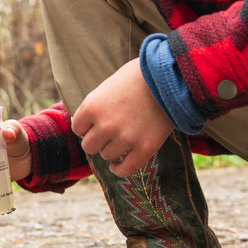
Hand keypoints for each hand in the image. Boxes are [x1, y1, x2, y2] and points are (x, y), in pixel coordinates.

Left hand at [70, 59, 172, 175]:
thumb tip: (88, 124)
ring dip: (111, 150)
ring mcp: (125, 138)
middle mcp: (105, 125)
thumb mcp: (108, 86)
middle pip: (89, 146)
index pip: (78, 128)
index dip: (87, 126)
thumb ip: (96, 106)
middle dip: (97, 140)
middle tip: (108, 133)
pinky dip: (119, 170)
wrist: (170, 77)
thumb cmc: (138, 76)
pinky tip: (117, 166)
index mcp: (92, 106)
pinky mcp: (145, 148)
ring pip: (107, 155)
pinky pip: (126, 169)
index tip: (96, 123)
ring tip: (121, 139)